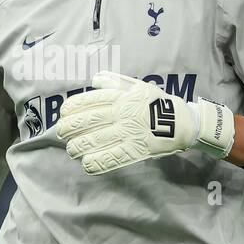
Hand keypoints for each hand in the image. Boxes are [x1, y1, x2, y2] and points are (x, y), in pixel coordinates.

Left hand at [56, 70, 234, 175]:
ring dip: (79, 146)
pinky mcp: (137, 150)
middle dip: (71, 127)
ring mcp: (130, 132)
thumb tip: (94, 79)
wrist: (183, 122)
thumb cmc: (157, 103)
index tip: (63, 113)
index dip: (74, 107)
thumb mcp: (138, 86)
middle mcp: (123, 114)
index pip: (92, 101)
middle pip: (90, 121)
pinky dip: (98, 162)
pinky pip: (114, 157)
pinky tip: (86, 164)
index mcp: (122, 97)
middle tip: (61, 132)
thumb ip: (115, 82)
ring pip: (98, 140)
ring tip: (71, 149)